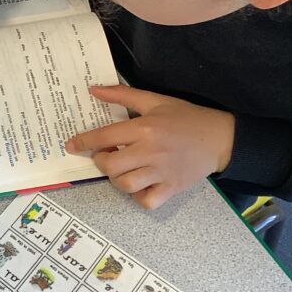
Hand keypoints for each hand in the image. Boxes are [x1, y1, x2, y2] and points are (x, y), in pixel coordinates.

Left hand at [64, 84, 234, 209]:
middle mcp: (151, 151)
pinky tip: (139, 185)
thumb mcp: (155, 100)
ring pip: (125, 185)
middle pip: (110, 166)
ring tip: (123, 169)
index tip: (71, 145)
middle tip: (106, 156)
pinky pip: (146, 201)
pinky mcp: (172, 188)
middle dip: (101, 162)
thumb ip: (122, 95)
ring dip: (117, 179)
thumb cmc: (185, 117)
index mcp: (145, 127)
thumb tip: (93, 89)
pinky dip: (138, 197)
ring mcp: (162, 172)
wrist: (219, 137)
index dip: (83, 142)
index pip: (105, 137)